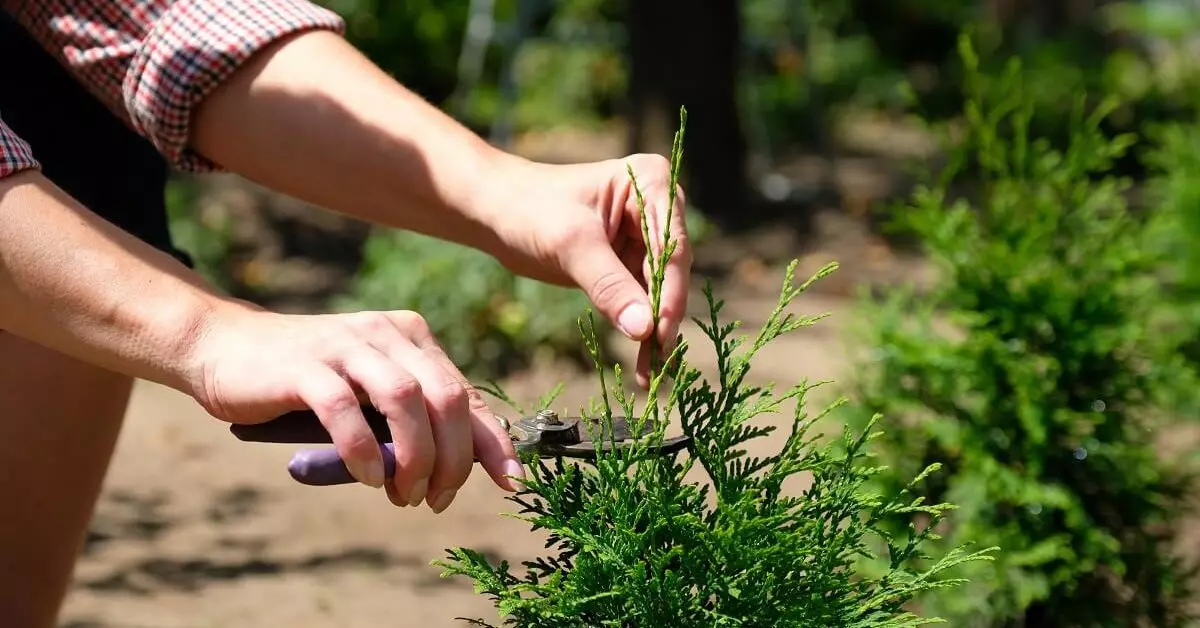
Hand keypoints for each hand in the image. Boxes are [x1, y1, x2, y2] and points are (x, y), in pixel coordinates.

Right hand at [186, 303, 522, 512]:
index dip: (493, 442)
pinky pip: (346, 410)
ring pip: (406, 400)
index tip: (511, 483)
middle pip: (445, 397)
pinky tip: (368, 477)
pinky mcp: (306, 366)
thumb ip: (410, 418)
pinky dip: (364, 450)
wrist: (226, 346)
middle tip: (436, 499)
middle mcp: (386, 333)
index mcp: (411, 336)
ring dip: (415, 457)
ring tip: (405, 494)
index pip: (466, 393)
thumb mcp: (369, 392)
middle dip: (453, 458)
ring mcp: (346, 345)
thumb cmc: (307, 381)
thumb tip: (462, 466)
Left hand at [477, 154, 691, 387]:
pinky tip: (641, 363)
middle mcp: (656, 208)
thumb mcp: (571, 244)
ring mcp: (644, 237)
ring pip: (660, 292)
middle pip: (671, 272)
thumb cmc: (529, 209)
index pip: (671, 246)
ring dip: (654, 332)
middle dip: (663, 317)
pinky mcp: (628, 263)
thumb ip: (609, 285)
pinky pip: (641, 301)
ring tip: (651, 374)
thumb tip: (645, 329)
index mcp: (651, 183)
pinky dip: (639, 330)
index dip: (669, 292)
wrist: (494, 212)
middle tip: (660, 362)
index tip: (661, 332)